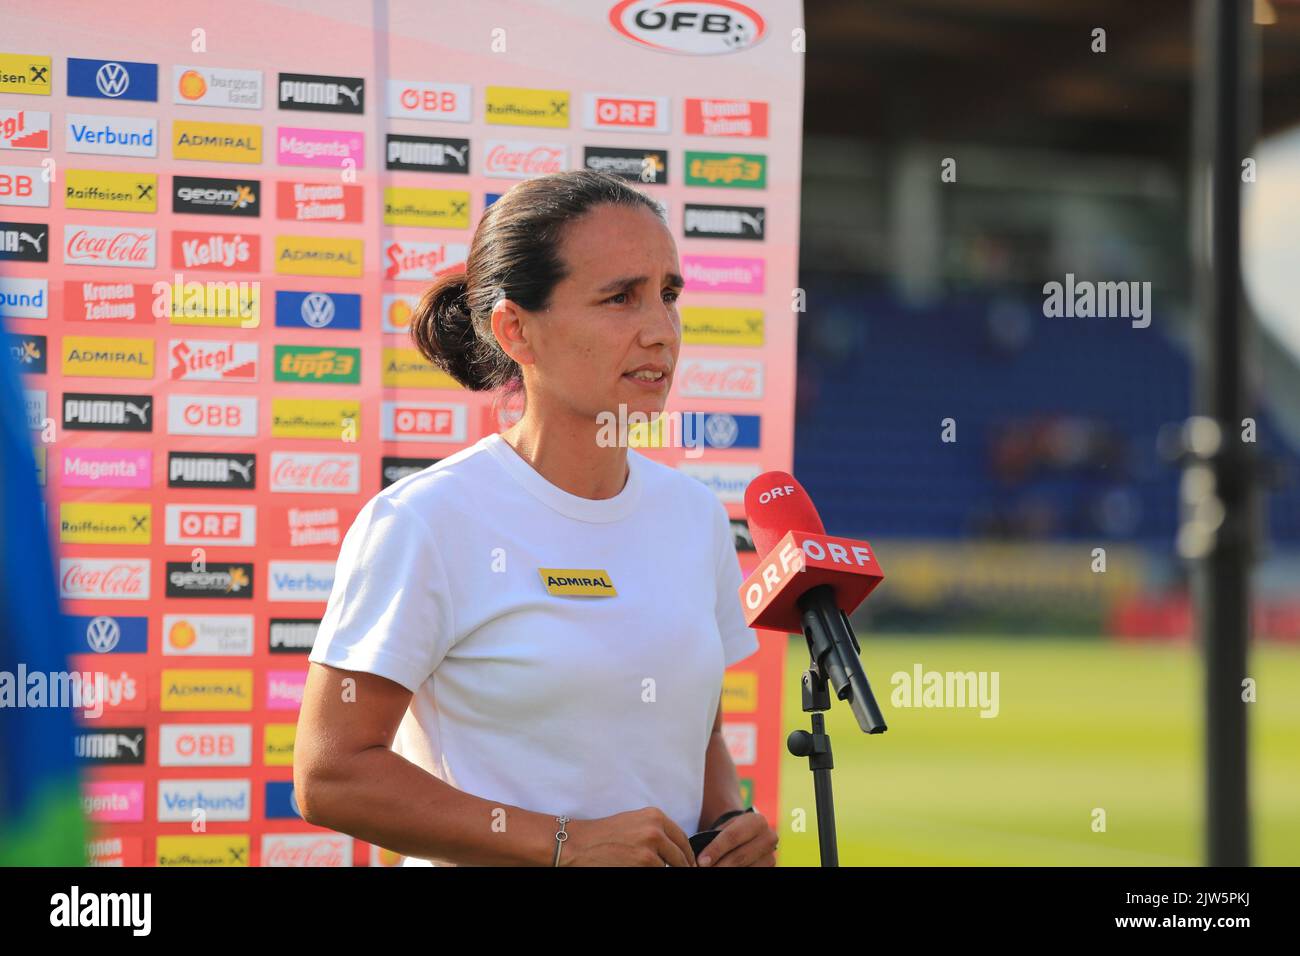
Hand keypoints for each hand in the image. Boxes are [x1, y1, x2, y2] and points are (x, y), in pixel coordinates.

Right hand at [559, 807, 696, 866]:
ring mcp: (651, 848)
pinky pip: (658, 873)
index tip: (689, 864)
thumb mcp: (633, 823)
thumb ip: (656, 831)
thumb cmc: (603, 836)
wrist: (578, 844)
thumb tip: (675, 848)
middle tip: (685, 872)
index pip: (682, 839)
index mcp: (655, 816)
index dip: (688, 854)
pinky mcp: (644, 864)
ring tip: (656, 869)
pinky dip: (654, 873)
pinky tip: (641, 869)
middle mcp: (656, 829)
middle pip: (682, 856)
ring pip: (671, 867)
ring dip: (666, 870)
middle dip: (683, 867)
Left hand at [697, 810, 776, 866]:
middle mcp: (768, 837)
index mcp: (757, 821)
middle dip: (719, 865)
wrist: (751, 837)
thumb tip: (702, 858)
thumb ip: (716, 838)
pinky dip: (736, 874)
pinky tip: (725, 871)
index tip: (701, 861)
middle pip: (740, 856)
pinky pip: (752, 873)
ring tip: (712, 871)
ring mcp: (771, 855)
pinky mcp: (772, 867)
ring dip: (726, 871)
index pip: (733, 836)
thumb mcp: (726, 828)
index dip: (716, 849)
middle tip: (703, 869)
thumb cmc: (733, 832)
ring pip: (746, 868)